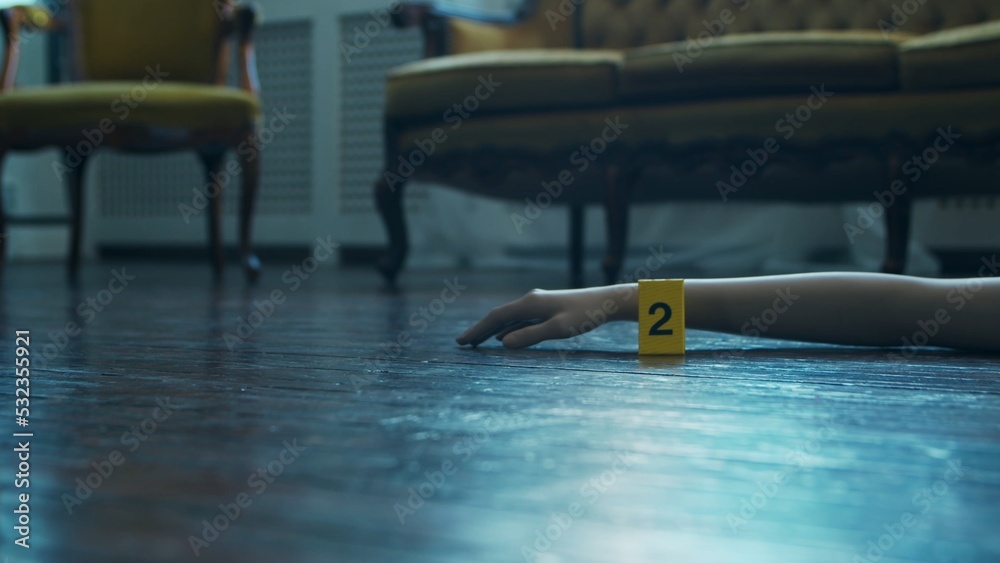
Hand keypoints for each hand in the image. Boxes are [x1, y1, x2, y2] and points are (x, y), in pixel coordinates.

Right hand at [456, 285, 634, 348]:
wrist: (605, 302)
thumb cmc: (584, 316)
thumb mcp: (558, 329)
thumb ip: (530, 336)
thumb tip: (504, 343)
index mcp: (530, 303)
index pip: (496, 317)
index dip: (478, 329)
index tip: (462, 341)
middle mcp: (530, 301)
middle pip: (499, 316)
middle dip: (480, 330)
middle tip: (463, 343)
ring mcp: (537, 304)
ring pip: (509, 319)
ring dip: (492, 330)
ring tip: (477, 342)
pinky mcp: (545, 309)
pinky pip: (519, 320)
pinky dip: (507, 330)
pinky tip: (503, 338)